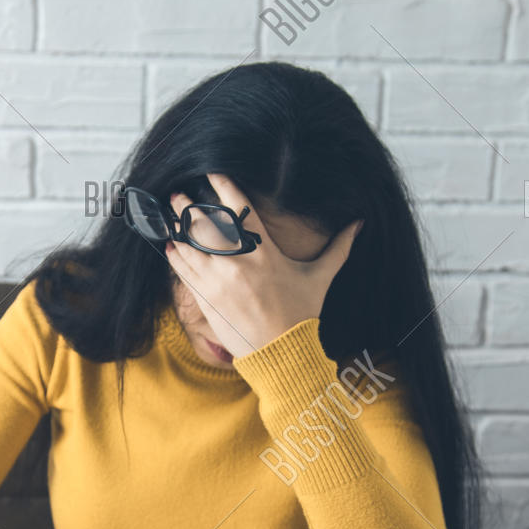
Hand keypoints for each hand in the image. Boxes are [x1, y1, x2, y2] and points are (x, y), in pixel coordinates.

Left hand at [163, 172, 361, 358]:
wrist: (282, 354)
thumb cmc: (302, 314)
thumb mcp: (320, 278)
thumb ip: (338, 248)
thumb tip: (360, 224)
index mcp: (266, 253)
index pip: (241, 211)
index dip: (224, 188)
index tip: (212, 174)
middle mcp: (239, 264)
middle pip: (208, 226)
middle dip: (190, 208)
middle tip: (178, 194)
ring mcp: (220, 282)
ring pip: (191, 248)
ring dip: (178, 229)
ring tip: (168, 215)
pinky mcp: (208, 300)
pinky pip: (186, 272)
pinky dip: (177, 257)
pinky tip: (170, 245)